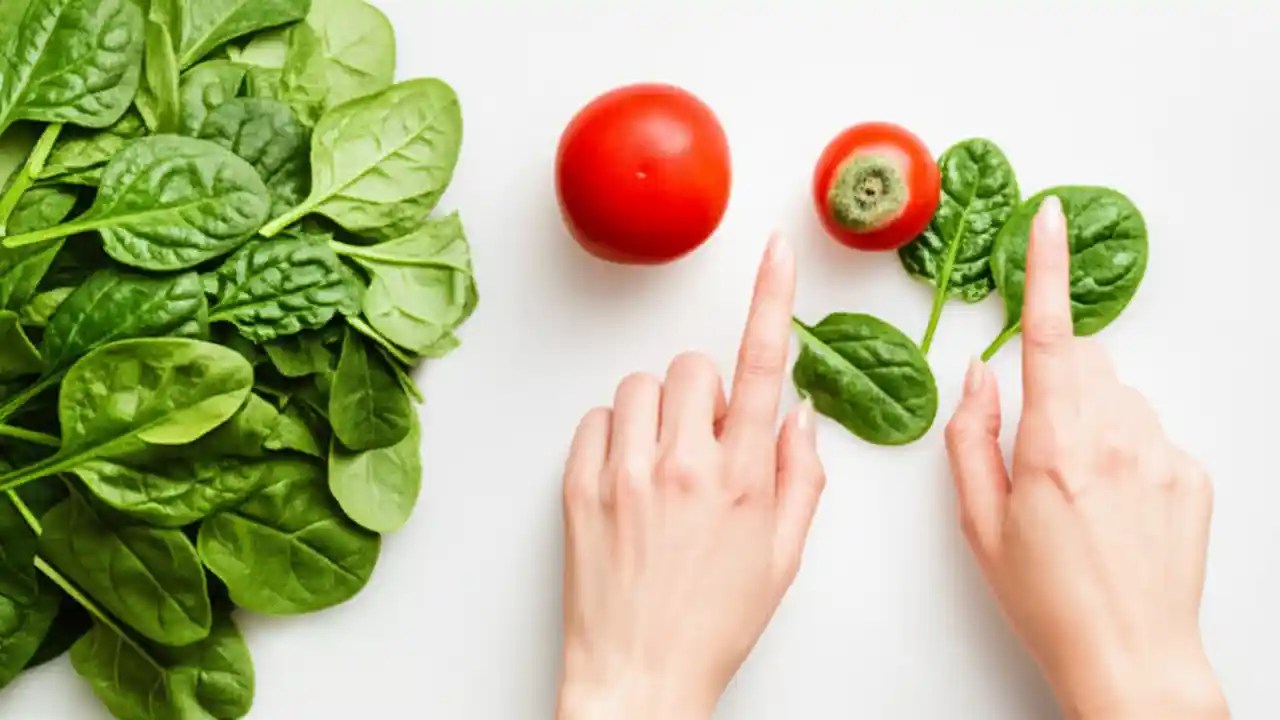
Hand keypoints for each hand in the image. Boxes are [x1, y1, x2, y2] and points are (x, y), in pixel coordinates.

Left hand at [556, 235, 825, 719]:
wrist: (639, 676)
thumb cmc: (713, 625)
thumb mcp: (782, 557)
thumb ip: (800, 476)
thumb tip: (797, 412)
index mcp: (743, 479)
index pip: (762, 367)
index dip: (773, 300)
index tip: (777, 252)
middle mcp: (683, 465)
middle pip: (690, 367)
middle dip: (701, 393)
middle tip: (703, 441)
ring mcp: (624, 473)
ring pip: (638, 386)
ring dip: (655, 411)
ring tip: (660, 463)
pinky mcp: (578, 486)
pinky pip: (594, 418)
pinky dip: (612, 435)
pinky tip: (626, 477)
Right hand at [946, 197, 1227, 718]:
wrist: (1131, 656)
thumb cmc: (1047, 597)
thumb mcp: (979, 521)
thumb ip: (971, 435)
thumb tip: (980, 375)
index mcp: (1055, 446)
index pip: (1049, 335)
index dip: (1045, 269)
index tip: (1047, 220)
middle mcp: (1117, 437)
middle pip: (1085, 360)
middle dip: (1056, 378)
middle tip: (1037, 444)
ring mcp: (1163, 453)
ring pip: (1118, 395)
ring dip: (1091, 416)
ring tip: (1079, 489)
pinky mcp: (1193, 473)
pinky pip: (1151, 431)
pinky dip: (1127, 449)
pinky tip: (1116, 506)